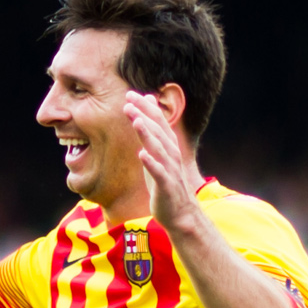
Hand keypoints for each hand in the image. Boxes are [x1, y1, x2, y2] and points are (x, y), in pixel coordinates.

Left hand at [123, 91, 200, 232]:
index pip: (156, 122)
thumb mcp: (157, 156)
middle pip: (157, 130)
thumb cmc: (165, 184)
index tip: (129, 94)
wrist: (179, 213)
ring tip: (136, 120)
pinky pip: (159, 173)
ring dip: (148, 134)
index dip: (144, 107)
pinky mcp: (167, 186)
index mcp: (168, 146)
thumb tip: (143, 113)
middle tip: (128, 101)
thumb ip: (151, 135)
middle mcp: (171, 154)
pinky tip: (142, 154)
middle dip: (143, 114)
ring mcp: (170, 169)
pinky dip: (151, 163)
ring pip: (159, 148)